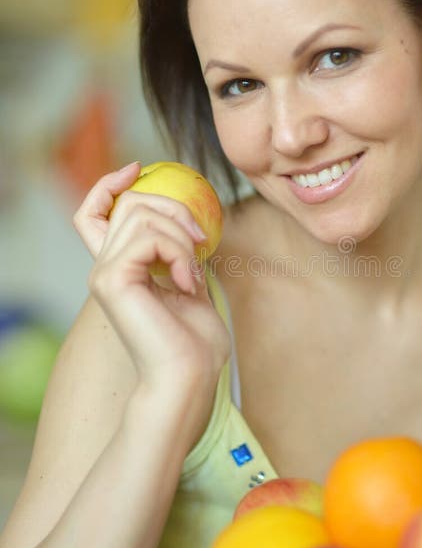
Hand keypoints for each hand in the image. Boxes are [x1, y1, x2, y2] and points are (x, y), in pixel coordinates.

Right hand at [74, 164, 230, 391]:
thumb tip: (186, 223)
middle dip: (174, 209)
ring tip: (193, 272)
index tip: (137, 168)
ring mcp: (105, 273)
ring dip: (180, 236)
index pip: (94, 212)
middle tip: (200, 242)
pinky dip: (178, 252)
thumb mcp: (191, 285)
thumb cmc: (195, 345)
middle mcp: (105, 268)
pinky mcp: (112, 280)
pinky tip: (187, 283)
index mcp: (121, 269)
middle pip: (130, 203)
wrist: (189, 379)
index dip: (110, 184)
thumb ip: (179, 254)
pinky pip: (148, 237)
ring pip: (141, 214)